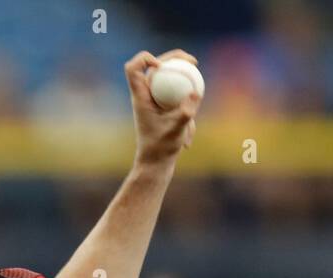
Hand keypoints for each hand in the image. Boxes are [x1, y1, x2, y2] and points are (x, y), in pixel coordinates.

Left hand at [124, 49, 200, 167]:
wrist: (156, 163)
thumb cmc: (161, 149)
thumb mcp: (176, 130)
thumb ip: (186, 112)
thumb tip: (196, 90)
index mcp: (141, 97)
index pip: (134, 69)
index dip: (146, 59)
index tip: (164, 66)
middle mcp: (146, 96)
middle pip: (155, 66)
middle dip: (174, 58)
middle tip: (193, 62)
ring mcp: (155, 101)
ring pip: (168, 78)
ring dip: (184, 76)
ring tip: (198, 81)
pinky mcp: (165, 107)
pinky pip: (177, 94)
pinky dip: (188, 102)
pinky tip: (192, 118)